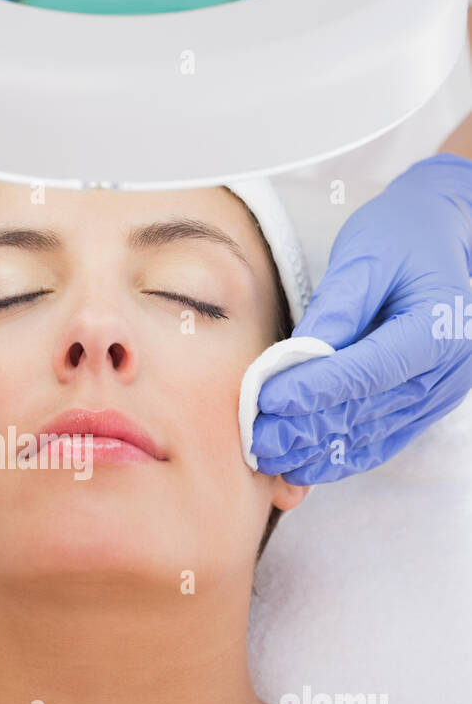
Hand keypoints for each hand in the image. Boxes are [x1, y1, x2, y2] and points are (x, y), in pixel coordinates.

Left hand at [251, 154, 471, 482]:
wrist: (443, 238)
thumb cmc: (403, 237)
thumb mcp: (366, 255)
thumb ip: (334, 308)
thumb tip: (295, 358)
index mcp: (437, 327)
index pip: (367, 370)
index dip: (314, 390)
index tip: (267, 400)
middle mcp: (446, 371)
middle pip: (366, 410)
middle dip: (306, 428)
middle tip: (256, 440)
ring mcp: (438, 394)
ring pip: (371, 434)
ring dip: (318, 452)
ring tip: (270, 459)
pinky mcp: (425, 407)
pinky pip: (381, 441)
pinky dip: (340, 457)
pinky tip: (304, 466)